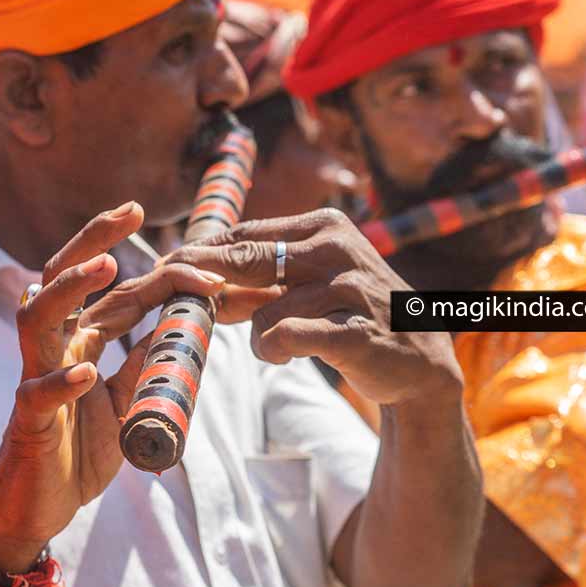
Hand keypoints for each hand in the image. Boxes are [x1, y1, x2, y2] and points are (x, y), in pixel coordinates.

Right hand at [0, 202, 224, 571]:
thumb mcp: (126, 400)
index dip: (160, 276)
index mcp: (80, 340)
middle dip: (93, 241)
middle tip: (131, 213)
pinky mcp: (27, 420)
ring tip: (105, 267)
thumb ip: (144, 363)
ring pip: (38, 318)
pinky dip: (60, 379)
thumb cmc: (76, 449)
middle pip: (61, 278)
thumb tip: (178, 327)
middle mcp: (54, 348)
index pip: (116, 293)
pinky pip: (37, 392)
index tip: (208, 268)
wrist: (36, 506)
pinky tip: (85, 371)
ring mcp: (35, 378)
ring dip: (70, 289)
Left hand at [168, 208, 463, 408]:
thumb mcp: (309, 282)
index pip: (245, 234)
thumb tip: (191, 274)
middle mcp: (337, 249)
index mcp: (324, 226)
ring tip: (280, 343)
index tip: (168, 267)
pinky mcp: (355, 331)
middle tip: (178, 298)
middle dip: (204, 280)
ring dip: (258, 336)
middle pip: (246, 260)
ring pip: (263, 312)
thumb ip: (257, 278)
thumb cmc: (349, 314)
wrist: (418, 360)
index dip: (201, 253)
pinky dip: (273, 350)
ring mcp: (350, 289)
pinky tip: (286, 354)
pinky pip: (284, 337)